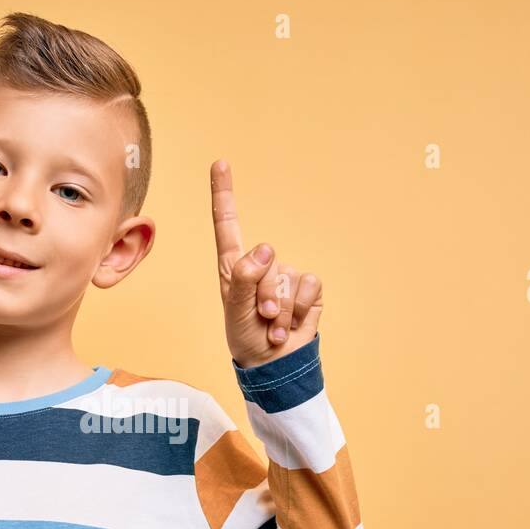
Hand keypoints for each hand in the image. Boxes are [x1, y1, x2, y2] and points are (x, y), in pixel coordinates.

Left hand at [210, 159, 323, 368]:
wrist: (274, 366)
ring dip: (282, 309)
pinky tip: (293, 324)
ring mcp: (286, 275)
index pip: (228, 224)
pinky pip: (309, 286)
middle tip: (261, 319)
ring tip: (274, 326)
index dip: (224, 193)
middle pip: (264, 261)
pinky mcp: (309, 288)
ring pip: (287, 277)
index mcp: (233, 267)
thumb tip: (264, 248)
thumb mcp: (235, 313)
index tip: (220, 163)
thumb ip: (243, 280)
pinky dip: (301, 309)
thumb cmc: (247, 339)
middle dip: (263, 296)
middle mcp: (261, 265)